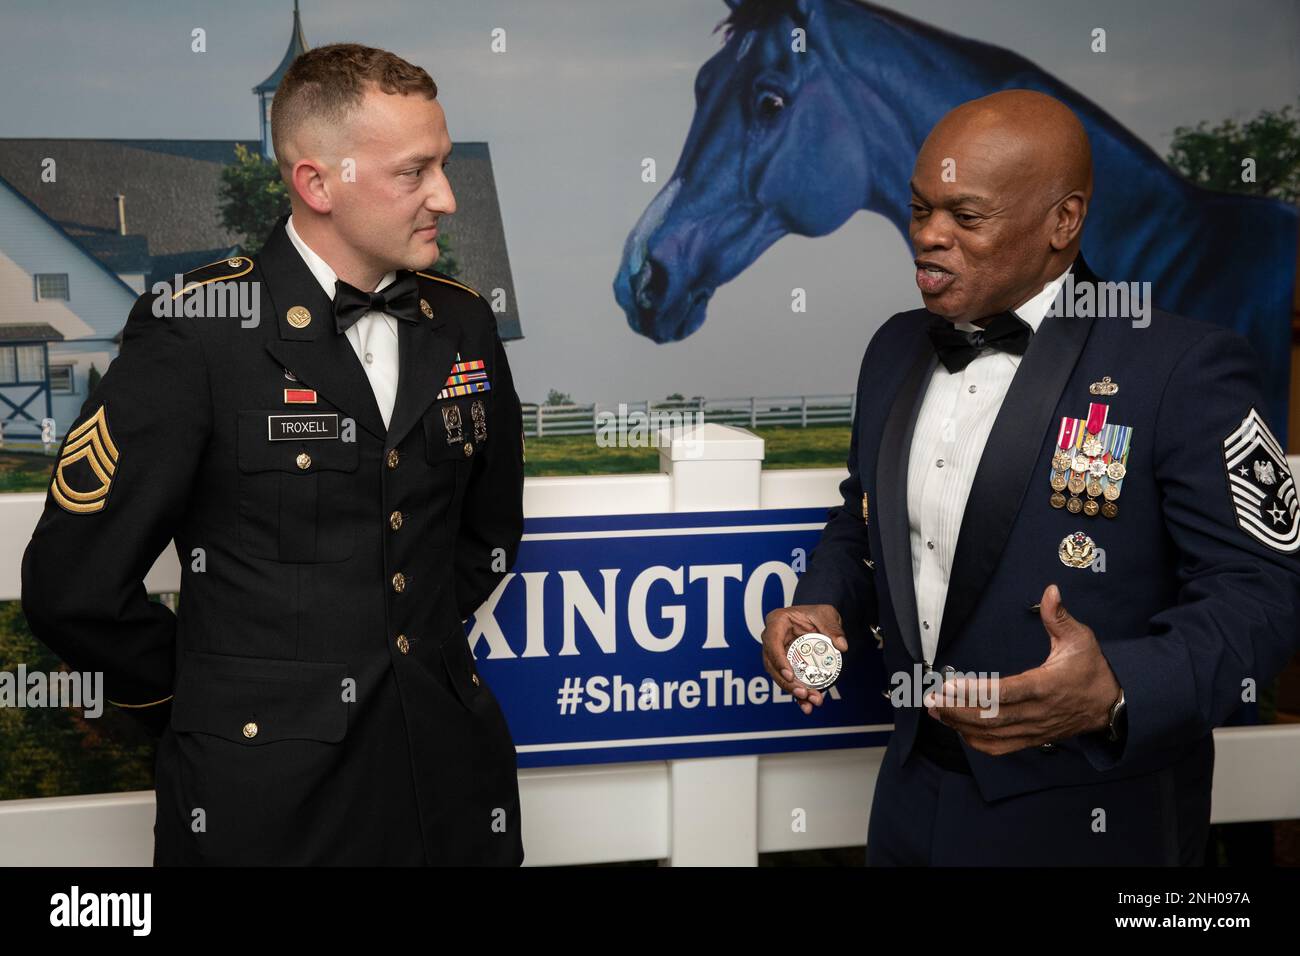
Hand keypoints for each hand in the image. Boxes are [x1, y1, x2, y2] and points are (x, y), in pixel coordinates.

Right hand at [761, 605, 848, 715]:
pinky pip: (790, 682)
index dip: (778, 660)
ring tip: (810, 701)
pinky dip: (798, 695)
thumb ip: (833, 627)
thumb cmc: (817, 613)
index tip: (790, 675)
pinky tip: (807, 705)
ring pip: (779, 677)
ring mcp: (778, 655)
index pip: (771, 642)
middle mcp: (773, 640)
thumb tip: (841, 645)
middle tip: (803, 693)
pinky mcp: (786, 667)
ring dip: (793, 691)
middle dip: (787, 683)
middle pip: (772, 665)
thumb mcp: (826, 614)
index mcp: (777, 622)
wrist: (818, 620)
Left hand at [927, 584, 1120, 755]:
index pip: (1007, 692)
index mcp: (1046, 686)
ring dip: (961, 724)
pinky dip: (977, 741)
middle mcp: (1038, 711)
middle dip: (958, 710)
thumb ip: (1059, 616)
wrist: (1112, 705)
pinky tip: (958, 728)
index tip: (950, 685)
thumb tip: (1051, 591)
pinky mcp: (1032, 738)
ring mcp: (1034, 729)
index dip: (977, 692)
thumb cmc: (1092, 669)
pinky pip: (1000, 747)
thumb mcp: (1080, 638)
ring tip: (936, 710)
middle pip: (993, 718)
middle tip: (932, 699)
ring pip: (993, 734)